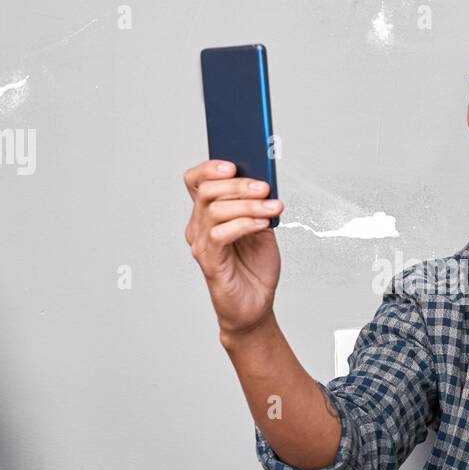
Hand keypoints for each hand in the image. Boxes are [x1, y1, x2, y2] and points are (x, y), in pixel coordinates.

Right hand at [183, 159, 284, 337]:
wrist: (254, 306)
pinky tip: (263, 223)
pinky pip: (220, 235)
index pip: (196, 181)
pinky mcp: (210, 263)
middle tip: (264, 186)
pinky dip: (244, 224)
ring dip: (247, 205)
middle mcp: (199, 227)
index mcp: (208, 214)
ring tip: (272, 206)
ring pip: (215, 210)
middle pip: (206, 192)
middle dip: (237, 184)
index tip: (234, 163)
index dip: (209, 168)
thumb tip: (263, 181)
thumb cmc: (255, 268)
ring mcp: (201, 244)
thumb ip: (258, 207)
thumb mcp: (262, 229)